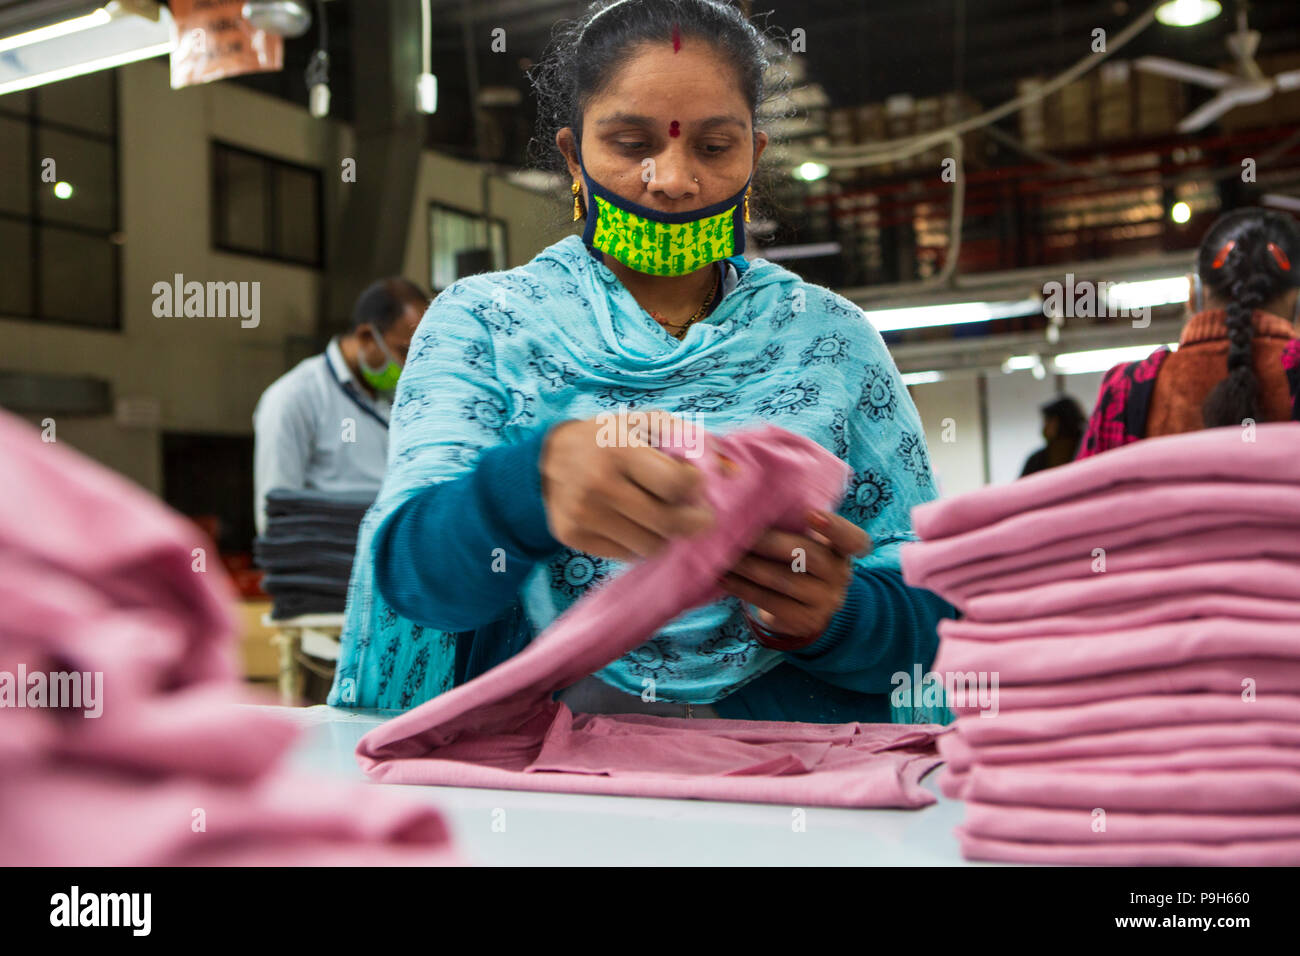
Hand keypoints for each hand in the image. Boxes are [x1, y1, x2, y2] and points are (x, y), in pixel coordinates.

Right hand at [539, 411, 717, 560]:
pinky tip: (637, 525)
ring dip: (666, 536)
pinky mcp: (572, 537)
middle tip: (701, 517)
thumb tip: (734, 474)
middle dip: (694, 523)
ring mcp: (583, 515)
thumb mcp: (647, 424)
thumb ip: (692, 442)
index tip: (696, 484)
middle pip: (668, 524)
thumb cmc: (609, 438)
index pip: (677, 485)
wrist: (548, 459)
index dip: (697, 488)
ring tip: (663, 517)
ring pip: (650, 546)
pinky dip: (640, 544)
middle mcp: (598, 484)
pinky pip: (626, 555)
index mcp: (619, 449)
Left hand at [719, 510, 871, 640]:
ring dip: (749, 566)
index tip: (811, 514)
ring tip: (724, 554)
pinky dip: (744, 589)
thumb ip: (794, 526)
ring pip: (784, 581)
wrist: (807, 607)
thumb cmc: (800, 562)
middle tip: (739, 531)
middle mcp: (840, 575)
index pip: (854, 539)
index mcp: (842, 550)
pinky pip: (771, 603)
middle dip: (770, 543)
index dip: (835, 527)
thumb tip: (752, 505)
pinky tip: (724, 579)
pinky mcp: (805, 621)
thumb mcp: (808, 543)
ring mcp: (826, 601)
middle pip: (809, 556)